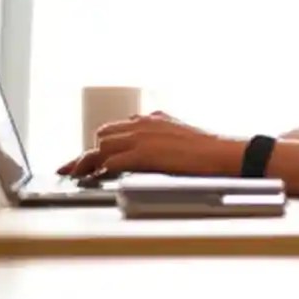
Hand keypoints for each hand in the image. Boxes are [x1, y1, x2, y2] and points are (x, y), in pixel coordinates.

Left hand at [56, 111, 243, 178]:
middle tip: (78, 168)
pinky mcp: (142, 153)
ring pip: (101, 145)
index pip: (118, 127)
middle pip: (104, 133)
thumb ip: (162, 137)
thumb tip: (152, 149)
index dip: (101, 143)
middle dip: (92, 151)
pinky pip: (110, 161)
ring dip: (89, 161)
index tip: (88, 155)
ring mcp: (142, 136)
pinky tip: (93, 179)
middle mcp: (144, 123)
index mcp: (153, 119)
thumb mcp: (180, 136)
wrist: (221, 153)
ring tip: (78, 175)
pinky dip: (99, 170)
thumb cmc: (207, 150)